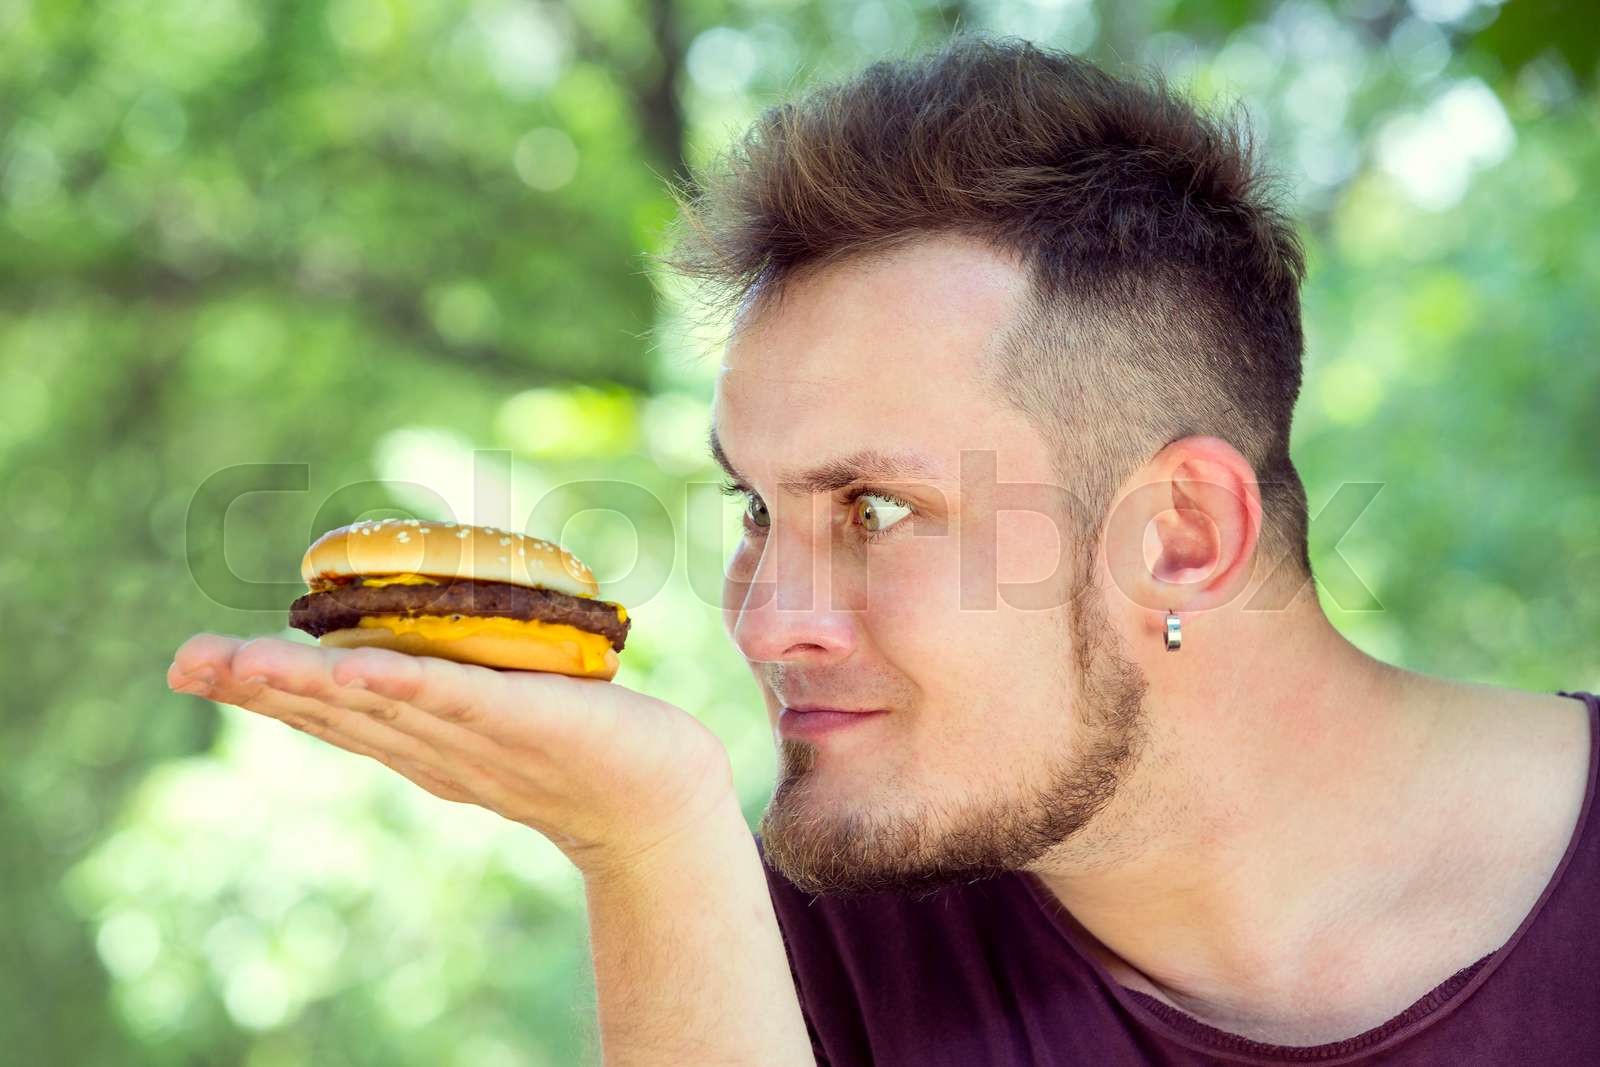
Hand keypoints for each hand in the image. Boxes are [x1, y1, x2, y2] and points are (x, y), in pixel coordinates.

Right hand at [166, 634, 735, 876]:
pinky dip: (409, 683)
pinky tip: (360, 666)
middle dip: (257, 685)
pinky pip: (462, 699)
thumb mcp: (493, 712)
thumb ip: (446, 685)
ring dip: (309, 683)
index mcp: (421, 741)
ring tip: (242, 659)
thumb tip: (400, 641)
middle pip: (336, 711)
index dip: (260, 688)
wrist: (658, 799)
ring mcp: (480, 737)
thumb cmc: (578, 744)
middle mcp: (437, 745)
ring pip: (382, 705)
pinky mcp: (532, 719)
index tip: (191, 662)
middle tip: (184, 659)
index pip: (329, 711)